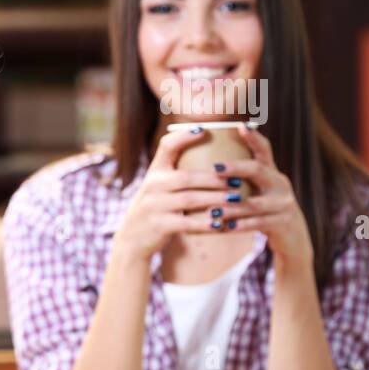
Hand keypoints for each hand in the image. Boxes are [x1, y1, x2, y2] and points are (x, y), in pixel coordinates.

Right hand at [110, 126, 235, 263]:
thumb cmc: (155, 208)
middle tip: (236, 179)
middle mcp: (152, 185)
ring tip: (235, 199)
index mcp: (155, 171)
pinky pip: (187, 224)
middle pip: (186, 177)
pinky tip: (221, 223)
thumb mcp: (159, 186)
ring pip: (189, 199)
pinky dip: (205, 224)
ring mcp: (154, 205)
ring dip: (215, 199)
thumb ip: (177, 173)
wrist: (131, 239)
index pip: (166, 146)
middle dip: (214, 178)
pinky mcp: (159, 225)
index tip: (204, 130)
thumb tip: (212, 159)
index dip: (183, 137)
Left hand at [212, 124, 313, 274]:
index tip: (240, 125)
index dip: (253, 137)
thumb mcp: (262, 191)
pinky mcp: (283, 223)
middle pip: (258, 170)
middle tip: (215, 168)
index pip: (264, 149)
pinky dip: (241, 226)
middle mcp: (280, 184)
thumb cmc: (267, 211)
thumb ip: (245, 178)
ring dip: (231, 207)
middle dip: (236, 168)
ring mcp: (284, 204)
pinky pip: (259, 223)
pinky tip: (225, 228)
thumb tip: (213, 164)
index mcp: (272, 173)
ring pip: (254, 203)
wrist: (294, 239)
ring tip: (212, 209)